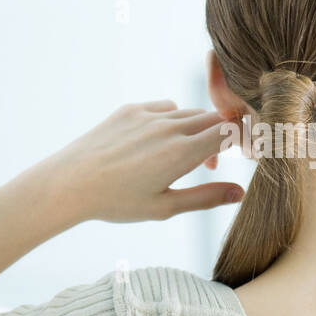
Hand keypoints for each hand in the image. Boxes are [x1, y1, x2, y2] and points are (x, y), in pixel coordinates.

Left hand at [52, 100, 243, 222]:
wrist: (69, 182)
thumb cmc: (116, 202)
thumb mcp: (164, 207)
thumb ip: (205, 198)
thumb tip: (240, 193)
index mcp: (183, 153)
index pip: (230, 132)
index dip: (245, 139)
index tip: (247, 152)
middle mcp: (170, 127)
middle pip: (214, 119)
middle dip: (223, 136)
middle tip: (212, 163)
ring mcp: (150, 115)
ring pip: (190, 113)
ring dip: (198, 130)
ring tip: (185, 158)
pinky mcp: (131, 109)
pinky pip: (166, 107)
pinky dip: (174, 120)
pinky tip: (161, 142)